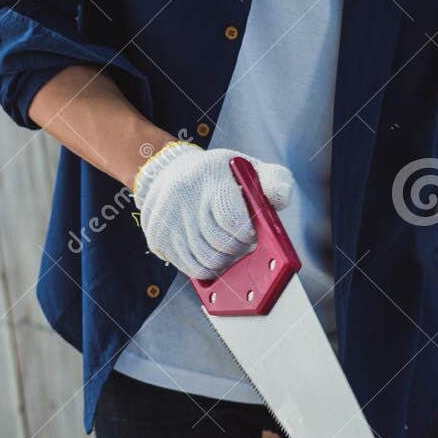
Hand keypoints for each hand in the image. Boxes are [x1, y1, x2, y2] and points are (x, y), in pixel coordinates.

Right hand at [133, 143, 293, 279]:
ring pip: (206, 261)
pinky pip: (190, 269)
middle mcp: (184, 195)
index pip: (233, 220)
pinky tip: (210, 253)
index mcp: (210, 175)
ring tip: (227, 246)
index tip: (251, 231)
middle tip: (240, 241)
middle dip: (237, 249)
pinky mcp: (158, 236)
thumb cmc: (221, 175)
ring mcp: (167, 217)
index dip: (247, 233)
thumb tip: (280, 199)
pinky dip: (206, 268)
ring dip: (224, 262)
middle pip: (220, 244)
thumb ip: (275, 181)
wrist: (171, 171)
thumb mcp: (249, 169)